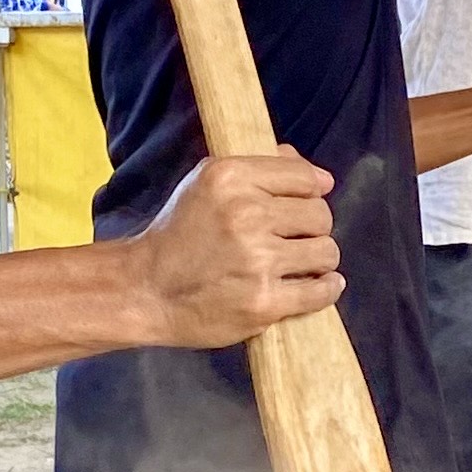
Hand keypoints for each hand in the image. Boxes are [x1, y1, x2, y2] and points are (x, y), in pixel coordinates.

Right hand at [134, 151, 341, 346]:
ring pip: (326, 252)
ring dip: (317, 260)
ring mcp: (256, 261)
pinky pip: (320, 291)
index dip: (310, 192)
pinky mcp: (262, 302)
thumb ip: (260, 169)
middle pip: (320, 215)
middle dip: (312, 228)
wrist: (145, 289)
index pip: (305, 176)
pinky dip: (324, 289)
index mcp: (230, 177)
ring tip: (298, 264)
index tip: (304, 205)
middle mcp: (245, 214)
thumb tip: (320, 176)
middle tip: (293, 240)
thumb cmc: (179, 235)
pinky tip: (316, 285)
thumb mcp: (206, 183)